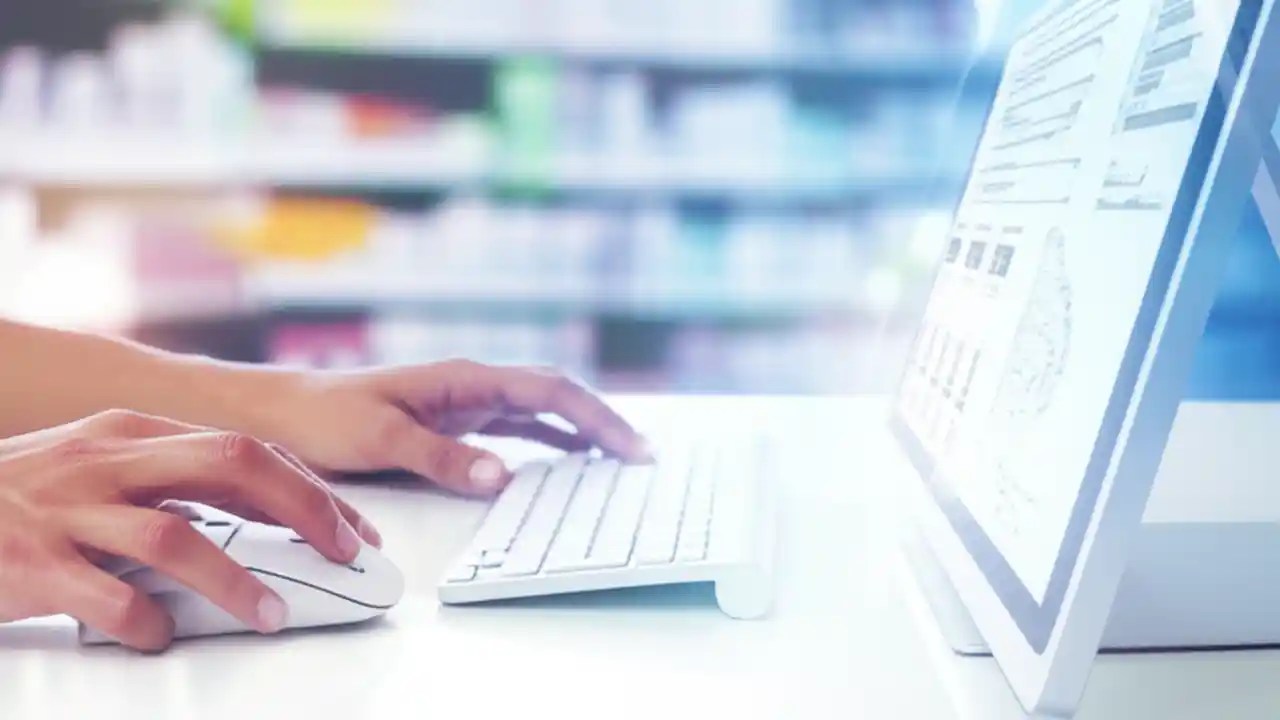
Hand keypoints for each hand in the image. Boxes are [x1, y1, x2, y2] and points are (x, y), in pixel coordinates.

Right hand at [0, 410, 380, 651]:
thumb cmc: (19, 493)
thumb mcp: (97, 464)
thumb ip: (169, 478)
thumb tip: (259, 511)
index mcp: (131, 431)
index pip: (245, 449)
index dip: (309, 488)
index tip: (351, 528)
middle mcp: (108, 461)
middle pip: (232, 465)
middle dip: (302, 508)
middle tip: (342, 554)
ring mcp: (70, 512)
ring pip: (177, 537)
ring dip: (237, 582)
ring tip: (273, 614)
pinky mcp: (33, 567)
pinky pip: (109, 600)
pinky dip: (148, 624)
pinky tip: (161, 636)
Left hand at [256, 361, 649, 496]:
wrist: (286, 412)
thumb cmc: (327, 418)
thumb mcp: (381, 440)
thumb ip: (442, 457)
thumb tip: (503, 475)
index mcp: (465, 379)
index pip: (548, 392)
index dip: (596, 416)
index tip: (629, 447)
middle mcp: (474, 386)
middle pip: (557, 396)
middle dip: (604, 421)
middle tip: (643, 457)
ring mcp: (469, 404)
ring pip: (543, 411)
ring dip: (584, 430)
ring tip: (623, 458)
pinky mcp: (458, 423)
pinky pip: (519, 429)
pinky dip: (553, 441)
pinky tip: (573, 458)